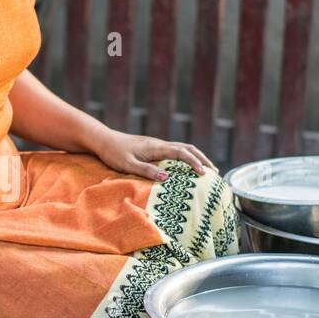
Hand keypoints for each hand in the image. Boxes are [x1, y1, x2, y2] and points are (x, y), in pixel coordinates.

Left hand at [91, 128, 213, 183]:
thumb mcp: (128, 165)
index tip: (204, 173)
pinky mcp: (153, 148)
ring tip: (206, 169)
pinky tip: (187, 167)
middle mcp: (159, 144)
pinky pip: (175, 151)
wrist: (103, 140)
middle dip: (202, 159)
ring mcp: (157, 145)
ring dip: (196, 157)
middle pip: (187, 148)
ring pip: (183, 148)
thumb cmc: (113, 154)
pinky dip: (187, 157)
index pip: (181, 152)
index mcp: (155, 147)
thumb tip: (167, 177)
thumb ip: (146, 171)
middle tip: (215, 172)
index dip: (194, 162)